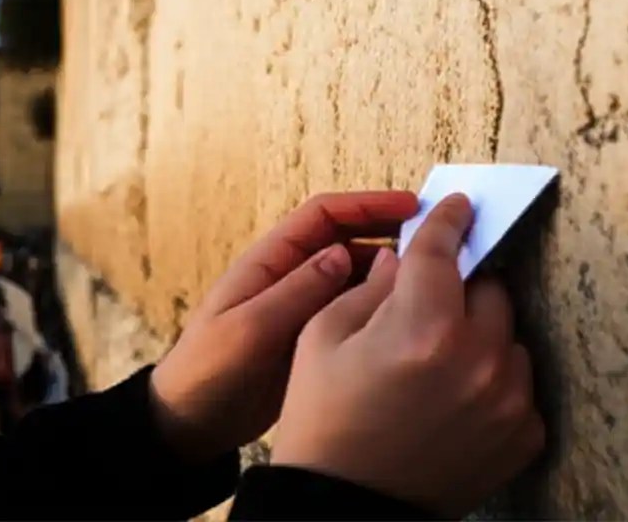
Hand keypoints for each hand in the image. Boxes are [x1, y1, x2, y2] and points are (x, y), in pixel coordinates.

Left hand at [149, 191, 418, 460]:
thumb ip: (295, 292)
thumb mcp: (249, 329)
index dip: (368, 204)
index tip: (412, 206)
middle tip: (437, 237)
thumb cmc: (206, 372)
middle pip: (350, 239)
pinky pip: (356, 311)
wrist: (190, 424)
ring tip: (435, 277)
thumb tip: (342, 253)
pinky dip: (382, 306)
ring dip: (392, 272)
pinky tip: (409, 316)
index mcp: (270, 263)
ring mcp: (307, 307)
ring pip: (359, 276)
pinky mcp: (316, 337)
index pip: (325, 215)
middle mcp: (293, 278)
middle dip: (391, 232)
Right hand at [272, 194, 544, 515]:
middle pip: (489, 290)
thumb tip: (401, 258)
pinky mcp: (524, 434)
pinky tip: (456, 402)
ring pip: (509, 337)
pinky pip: (519, 384)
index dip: (449, 221)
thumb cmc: (324, 422)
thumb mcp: (323, 340)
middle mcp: (478, 357)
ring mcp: (508, 398)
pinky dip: (494, 383)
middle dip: (461, 292)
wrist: (344, 509)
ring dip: (481, 339)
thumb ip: (369, 287)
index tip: (460, 206)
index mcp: (423, 325)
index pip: (445, 249)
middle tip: (429, 314)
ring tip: (439, 369)